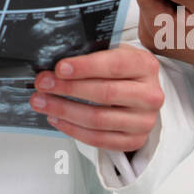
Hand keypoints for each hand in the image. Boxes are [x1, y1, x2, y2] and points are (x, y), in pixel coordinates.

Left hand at [30, 45, 163, 152]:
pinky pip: (98, 139)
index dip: (85, 67)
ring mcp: (144, 121)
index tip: (60, 68)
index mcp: (145, 66)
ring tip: (43, 102)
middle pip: (104, 94)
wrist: (143, 92)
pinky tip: (57, 118)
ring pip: (98, 119)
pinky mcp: (134, 140)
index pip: (115, 65)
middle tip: (43, 84)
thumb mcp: (114, 53)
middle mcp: (150, 95)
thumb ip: (92, 54)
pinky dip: (72, 129)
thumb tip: (57, 64)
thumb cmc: (123, 70)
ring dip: (64, 111)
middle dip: (68, 89)